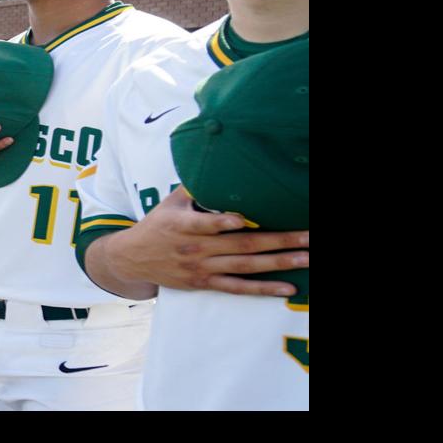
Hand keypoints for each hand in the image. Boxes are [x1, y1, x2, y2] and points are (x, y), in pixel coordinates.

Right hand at [95, 187, 307, 297]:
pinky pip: (238, 288)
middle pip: (241, 245)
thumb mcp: (170, 201)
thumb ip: (196, 184)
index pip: (203, 224)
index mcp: (182, 225)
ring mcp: (201, 268)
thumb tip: (220, 154)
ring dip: (279, 263)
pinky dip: (263, 289)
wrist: (133, 259)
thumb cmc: (158, 224)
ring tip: (307, 258)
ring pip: (245, 267)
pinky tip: (288, 287)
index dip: (222, 222)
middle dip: (279, 240)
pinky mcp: (205, 283)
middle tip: (309, 237)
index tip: (242, 219)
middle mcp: (194, 248)